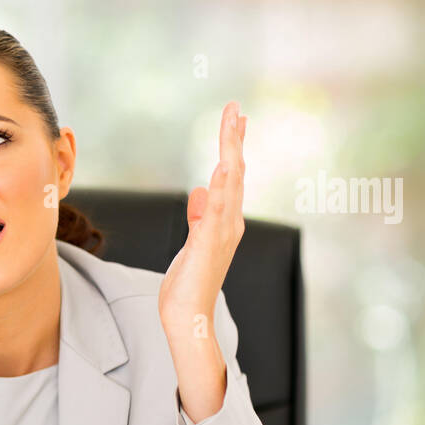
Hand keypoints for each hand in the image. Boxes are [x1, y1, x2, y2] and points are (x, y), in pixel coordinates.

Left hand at [158, 101, 246, 332]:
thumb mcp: (192, 244)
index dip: (233, 146)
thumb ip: (199, 218)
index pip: (231, 176)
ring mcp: (221, 233)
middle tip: (235, 108)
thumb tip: (201, 192)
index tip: (235, 119)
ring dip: (231, 152)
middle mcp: (229, 223)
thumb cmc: (189, 285)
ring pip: (230, 184)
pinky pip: (217, 211)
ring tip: (233, 123)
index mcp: (224, 222)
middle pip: (235, 172)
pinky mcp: (207, 244)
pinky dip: (223, 188)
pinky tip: (224, 166)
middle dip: (234, 139)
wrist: (188, 317)